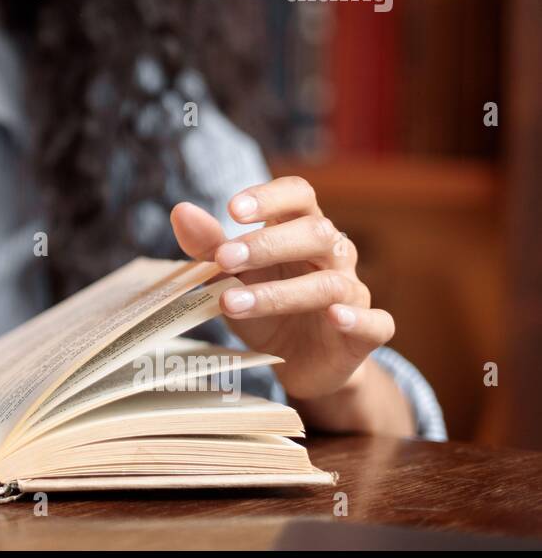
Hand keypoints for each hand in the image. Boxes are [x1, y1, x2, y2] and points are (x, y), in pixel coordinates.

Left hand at [170, 176, 389, 400]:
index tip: (232, 210)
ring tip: (232, 302)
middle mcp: (334, 254)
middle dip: (266, 245)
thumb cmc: (264, 306)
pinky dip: (357, 318)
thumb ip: (209, 246)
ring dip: (280, 292)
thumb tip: (181, 211)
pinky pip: (375, 321)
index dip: (269, 197)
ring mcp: (353, 292)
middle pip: (315, 232)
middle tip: (223, 260)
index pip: (298, 194)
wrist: (297, 363)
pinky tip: (336, 317)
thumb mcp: (231, 277)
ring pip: (330, 282)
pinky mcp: (367, 334)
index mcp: (301, 229)